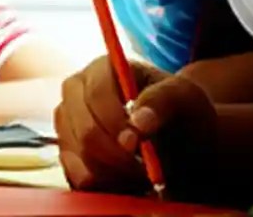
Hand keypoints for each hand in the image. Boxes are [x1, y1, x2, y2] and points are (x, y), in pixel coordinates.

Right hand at [55, 56, 216, 195]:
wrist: (182, 140)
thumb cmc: (183, 112)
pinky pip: (75, 174)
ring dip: (113, 172)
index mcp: (102, 68)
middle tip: (146, 168)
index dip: (114, 122)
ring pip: (79, 155)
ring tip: (141, 172)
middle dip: (117, 156)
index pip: (96, 94)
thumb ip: (163, 101)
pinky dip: (103, 184)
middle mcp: (76, 91)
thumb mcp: (185, 98)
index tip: (137, 145)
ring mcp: (67, 121)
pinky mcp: (66, 150)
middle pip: (84, 130)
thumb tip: (138, 123)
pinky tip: (125, 178)